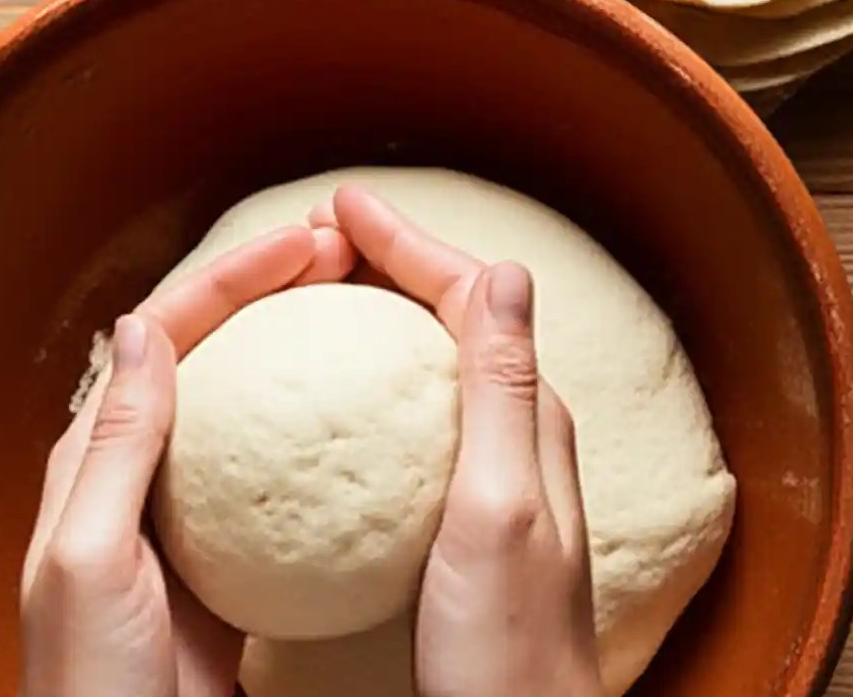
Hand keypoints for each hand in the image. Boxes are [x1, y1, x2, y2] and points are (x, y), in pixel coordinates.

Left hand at [20, 225, 354, 696]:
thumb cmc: (91, 679)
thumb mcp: (93, 559)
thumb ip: (117, 447)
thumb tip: (147, 330)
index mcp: (96, 456)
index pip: (165, 333)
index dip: (233, 277)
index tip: (307, 246)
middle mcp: (139, 468)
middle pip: (210, 350)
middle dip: (272, 291)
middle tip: (344, 259)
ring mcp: (187, 509)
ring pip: (247, 401)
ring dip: (297, 348)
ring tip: (359, 316)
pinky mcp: (228, 553)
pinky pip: (274, 473)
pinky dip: (314, 433)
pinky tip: (359, 431)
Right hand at [330, 187, 605, 696]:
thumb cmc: (506, 644)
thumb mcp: (497, 511)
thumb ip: (502, 392)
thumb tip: (507, 271)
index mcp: (529, 419)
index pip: (472, 297)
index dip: (409, 243)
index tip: (341, 208)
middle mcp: (521, 434)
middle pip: (459, 315)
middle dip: (397, 262)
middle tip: (323, 235)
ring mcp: (497, 474)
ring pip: (442, 359)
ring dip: (391, 310)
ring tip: (327, 289)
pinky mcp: (470, 512)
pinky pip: (426, 414)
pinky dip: (384, 378)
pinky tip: (342, 401)